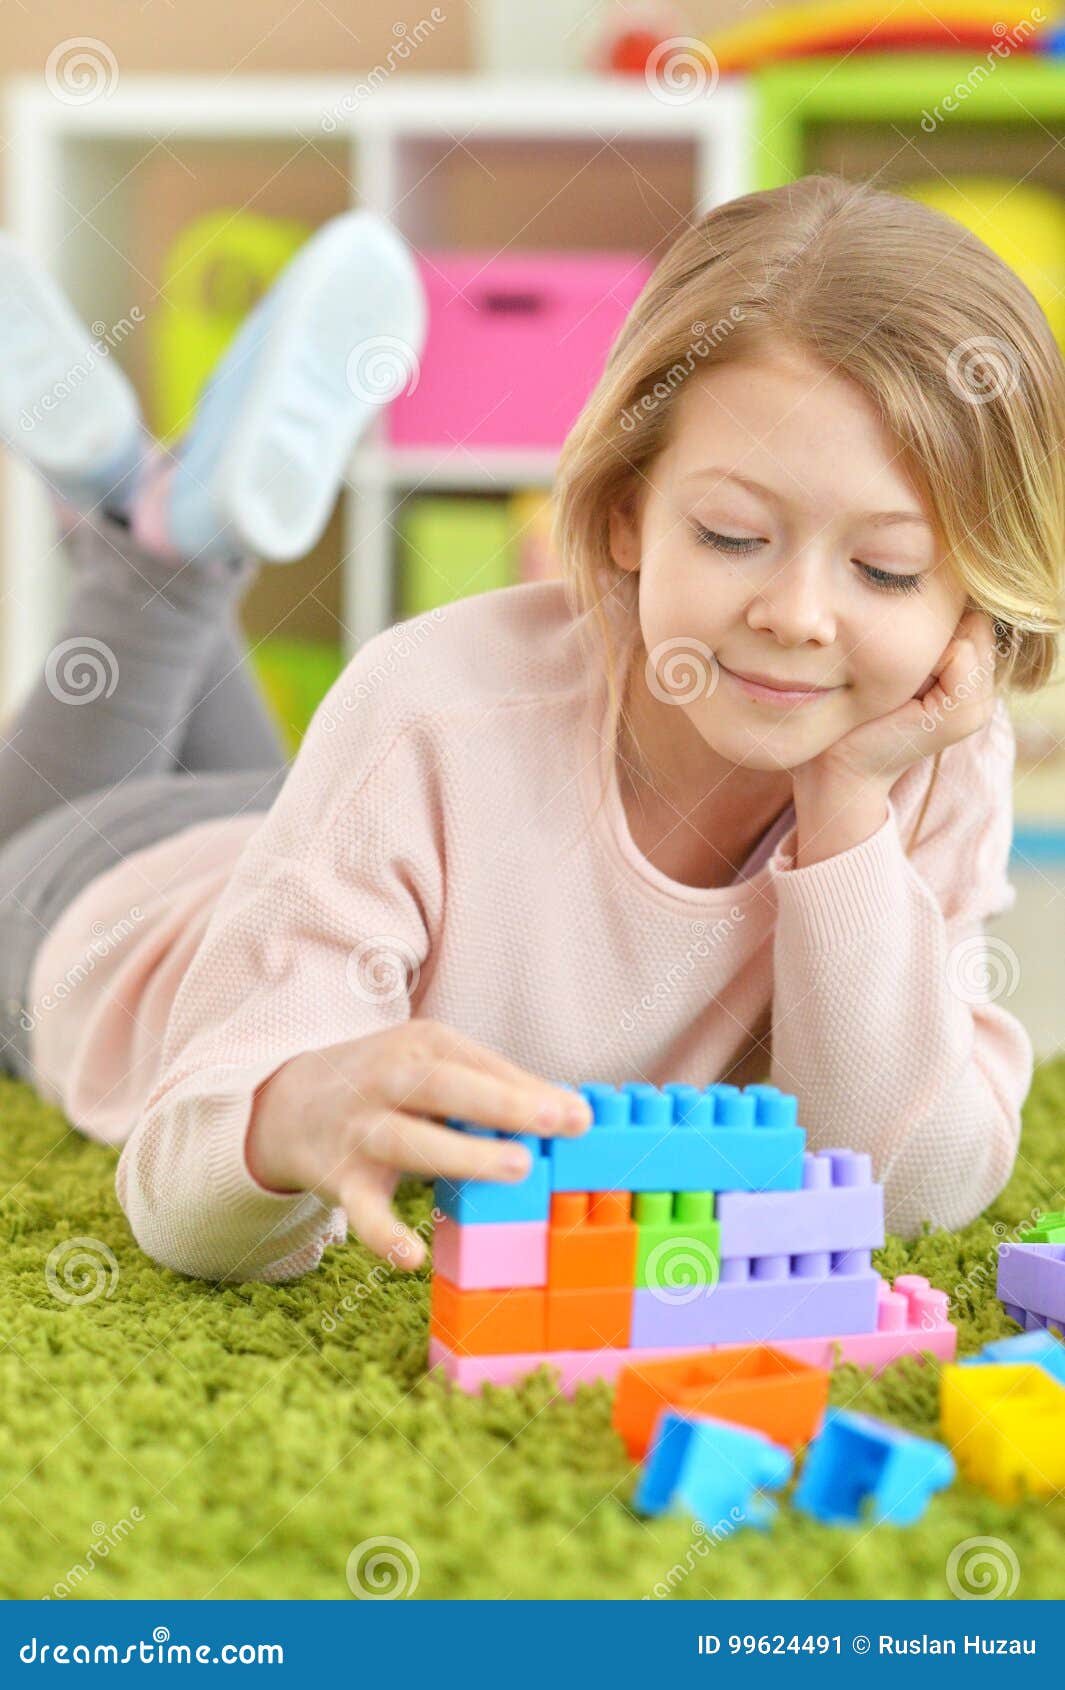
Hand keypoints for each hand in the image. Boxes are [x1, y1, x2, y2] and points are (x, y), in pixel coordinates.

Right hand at [244, 1019, 591, 1270]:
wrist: (290, 1103)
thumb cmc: (390, 1084)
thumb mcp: (433, 1065)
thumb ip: (493, 1086)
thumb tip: (569, 1113)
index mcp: (420, 1047)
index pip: (478, 1064)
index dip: (529, 1089)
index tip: (580, 1115)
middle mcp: (386, 1082)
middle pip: (442, 1087)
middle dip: (501, 1103)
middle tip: (557, 1123)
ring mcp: (360, 1130)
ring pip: (408, 1141)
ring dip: (463, 1154)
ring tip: (518, 1168)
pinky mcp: (339, 1179)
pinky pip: (361, 1210)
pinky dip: (383, 1234)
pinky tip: (412, 1256)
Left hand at [796, 607, 1001, 795]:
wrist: (839, 761)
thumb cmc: (856, 707)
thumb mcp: (894, 660)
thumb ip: (925, 630)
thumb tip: (934, 579)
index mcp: (969, 679)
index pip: (973, 615)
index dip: (933, 621)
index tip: (894, 651)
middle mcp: (983, 693)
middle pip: (974, 622)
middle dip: (934, 631)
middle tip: (894, 669)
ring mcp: (979, 706)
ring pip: (968, 635)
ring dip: (927, 646)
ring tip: (898, 680)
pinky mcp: (965, 714)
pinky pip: (958, 652)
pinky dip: (926, 659)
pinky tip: (901, 688)